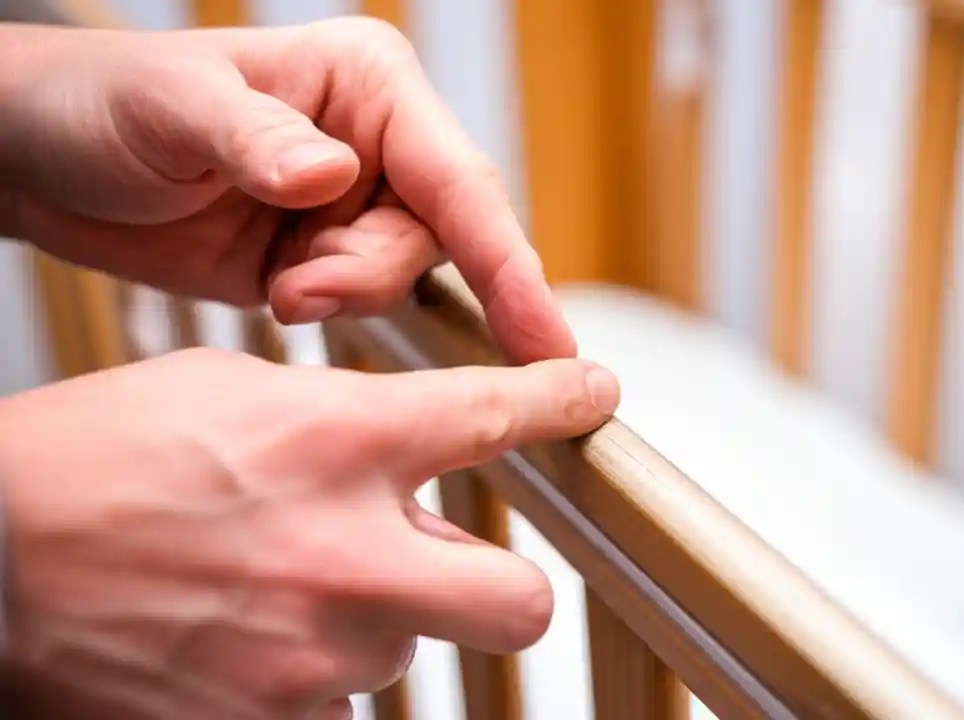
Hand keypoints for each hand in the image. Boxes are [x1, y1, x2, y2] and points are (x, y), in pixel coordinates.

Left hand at [0, 18, 571, 363]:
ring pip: (400, 281)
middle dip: (373, 278)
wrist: (42, 161)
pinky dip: (322, 312)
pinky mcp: (322, 258)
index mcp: (371, 87)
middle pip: (439, 243)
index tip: (548, 341)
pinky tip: (274, 288)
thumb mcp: (176, 108)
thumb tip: (332, 177)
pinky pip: (357, 307)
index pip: (460, 182)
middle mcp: (380, 146)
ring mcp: (353, 206)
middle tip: (297, 288)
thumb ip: (260, 142)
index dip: (510, 265)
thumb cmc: (105, 100)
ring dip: (339, 298)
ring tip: (274, 281)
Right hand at [0, 348, 619, 718]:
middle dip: (502, 587)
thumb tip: (413, 468)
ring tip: (277, 589)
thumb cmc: (91, 461)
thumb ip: (344, 425)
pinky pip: (333, 705)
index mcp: (339, 441)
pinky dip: (306, 676)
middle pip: (519, 601)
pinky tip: (247, 638)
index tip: (591, 398)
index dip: (562, 405)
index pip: (496, 418)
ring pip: (402, 652)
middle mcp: (344, 556)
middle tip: (456, 564)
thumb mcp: (230, 393)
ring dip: (367, 623)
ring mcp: (309, 659)